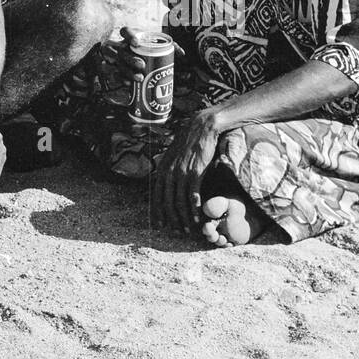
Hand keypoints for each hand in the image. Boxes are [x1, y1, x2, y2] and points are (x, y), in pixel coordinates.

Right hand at [113, 27, 183, 85]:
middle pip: (122, 51)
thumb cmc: (151, 47)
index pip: (125, 31)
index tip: (136, 43)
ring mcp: (119, 58)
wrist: (143, 56)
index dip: (128, 36)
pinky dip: (121, 79)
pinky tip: (129, 84)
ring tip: (140, 78)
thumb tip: (182, 53)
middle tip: (142, 65)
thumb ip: (171, 46)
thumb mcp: (160, 44)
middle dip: (130, 59)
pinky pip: (115, 74)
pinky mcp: (118, 69)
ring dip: (127, 71)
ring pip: (118, 63)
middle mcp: (123, 46)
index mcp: (132, 36)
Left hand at [150, 109, 220, 234]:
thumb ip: (170, 167)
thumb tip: (166, 179)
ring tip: (187, 229)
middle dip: (170, 218)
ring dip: (183, 218)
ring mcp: (181, 171)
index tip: (159, 224)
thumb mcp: (174, 154)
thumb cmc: (190, 141)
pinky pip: (193, 195)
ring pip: (179, 201)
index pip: (156, 194)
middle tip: (176, 231)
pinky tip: (199, 218)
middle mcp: (169, 171)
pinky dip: (195, 209)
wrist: (202, 127)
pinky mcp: (195, 172)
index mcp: (163, 167)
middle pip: (166, 201)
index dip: (157, 210)